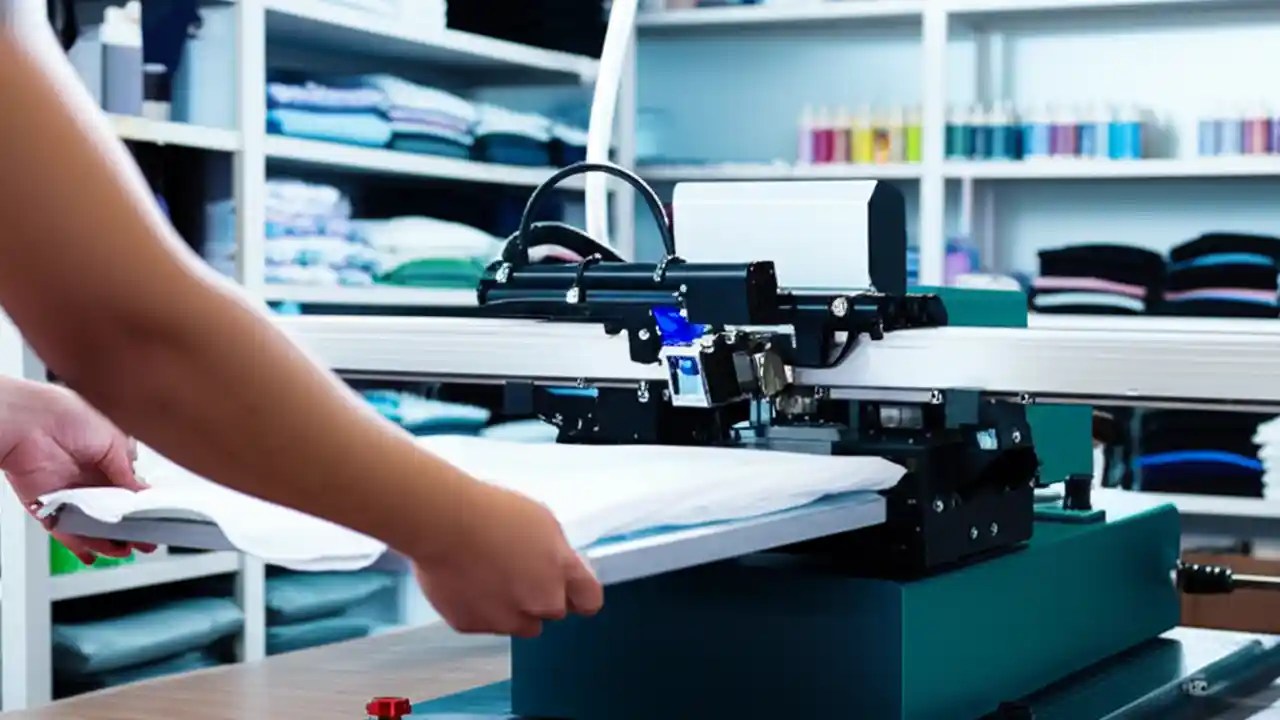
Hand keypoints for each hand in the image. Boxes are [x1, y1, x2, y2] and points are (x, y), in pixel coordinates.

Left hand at [0, 379, 154, 563]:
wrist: (31, 422)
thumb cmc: (68, 416)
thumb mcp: (115, 441)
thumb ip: (128, 471)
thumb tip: (143, 492)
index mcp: (107, 461)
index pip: (130, 490)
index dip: (143, 505)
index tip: (156, 518)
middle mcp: (89, 479)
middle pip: (113, 512)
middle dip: (131, 528)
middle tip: (146, 541)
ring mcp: (70, 495)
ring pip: (93, 526)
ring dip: (109, 540)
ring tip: (126, 550)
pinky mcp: (49, 507)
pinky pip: (66, 531)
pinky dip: (80, 545)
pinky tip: (95, 552)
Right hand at [414, 482, 602, 637]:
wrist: (443, 522)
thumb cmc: (490, 512)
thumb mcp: (541, 520)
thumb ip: (557, 553)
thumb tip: (559, 568)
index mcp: (561, 571)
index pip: (590, 600)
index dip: (580, 594)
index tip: (571, 590)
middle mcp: (539, 601)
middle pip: (553, 611)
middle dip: (541, 597)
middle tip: (518, 571)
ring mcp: (505, 618)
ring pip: (519, 624)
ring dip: (512, 608)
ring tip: (490, 576)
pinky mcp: (472, 624)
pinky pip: (483, 622)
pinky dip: (478, 608)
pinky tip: (468, 581)